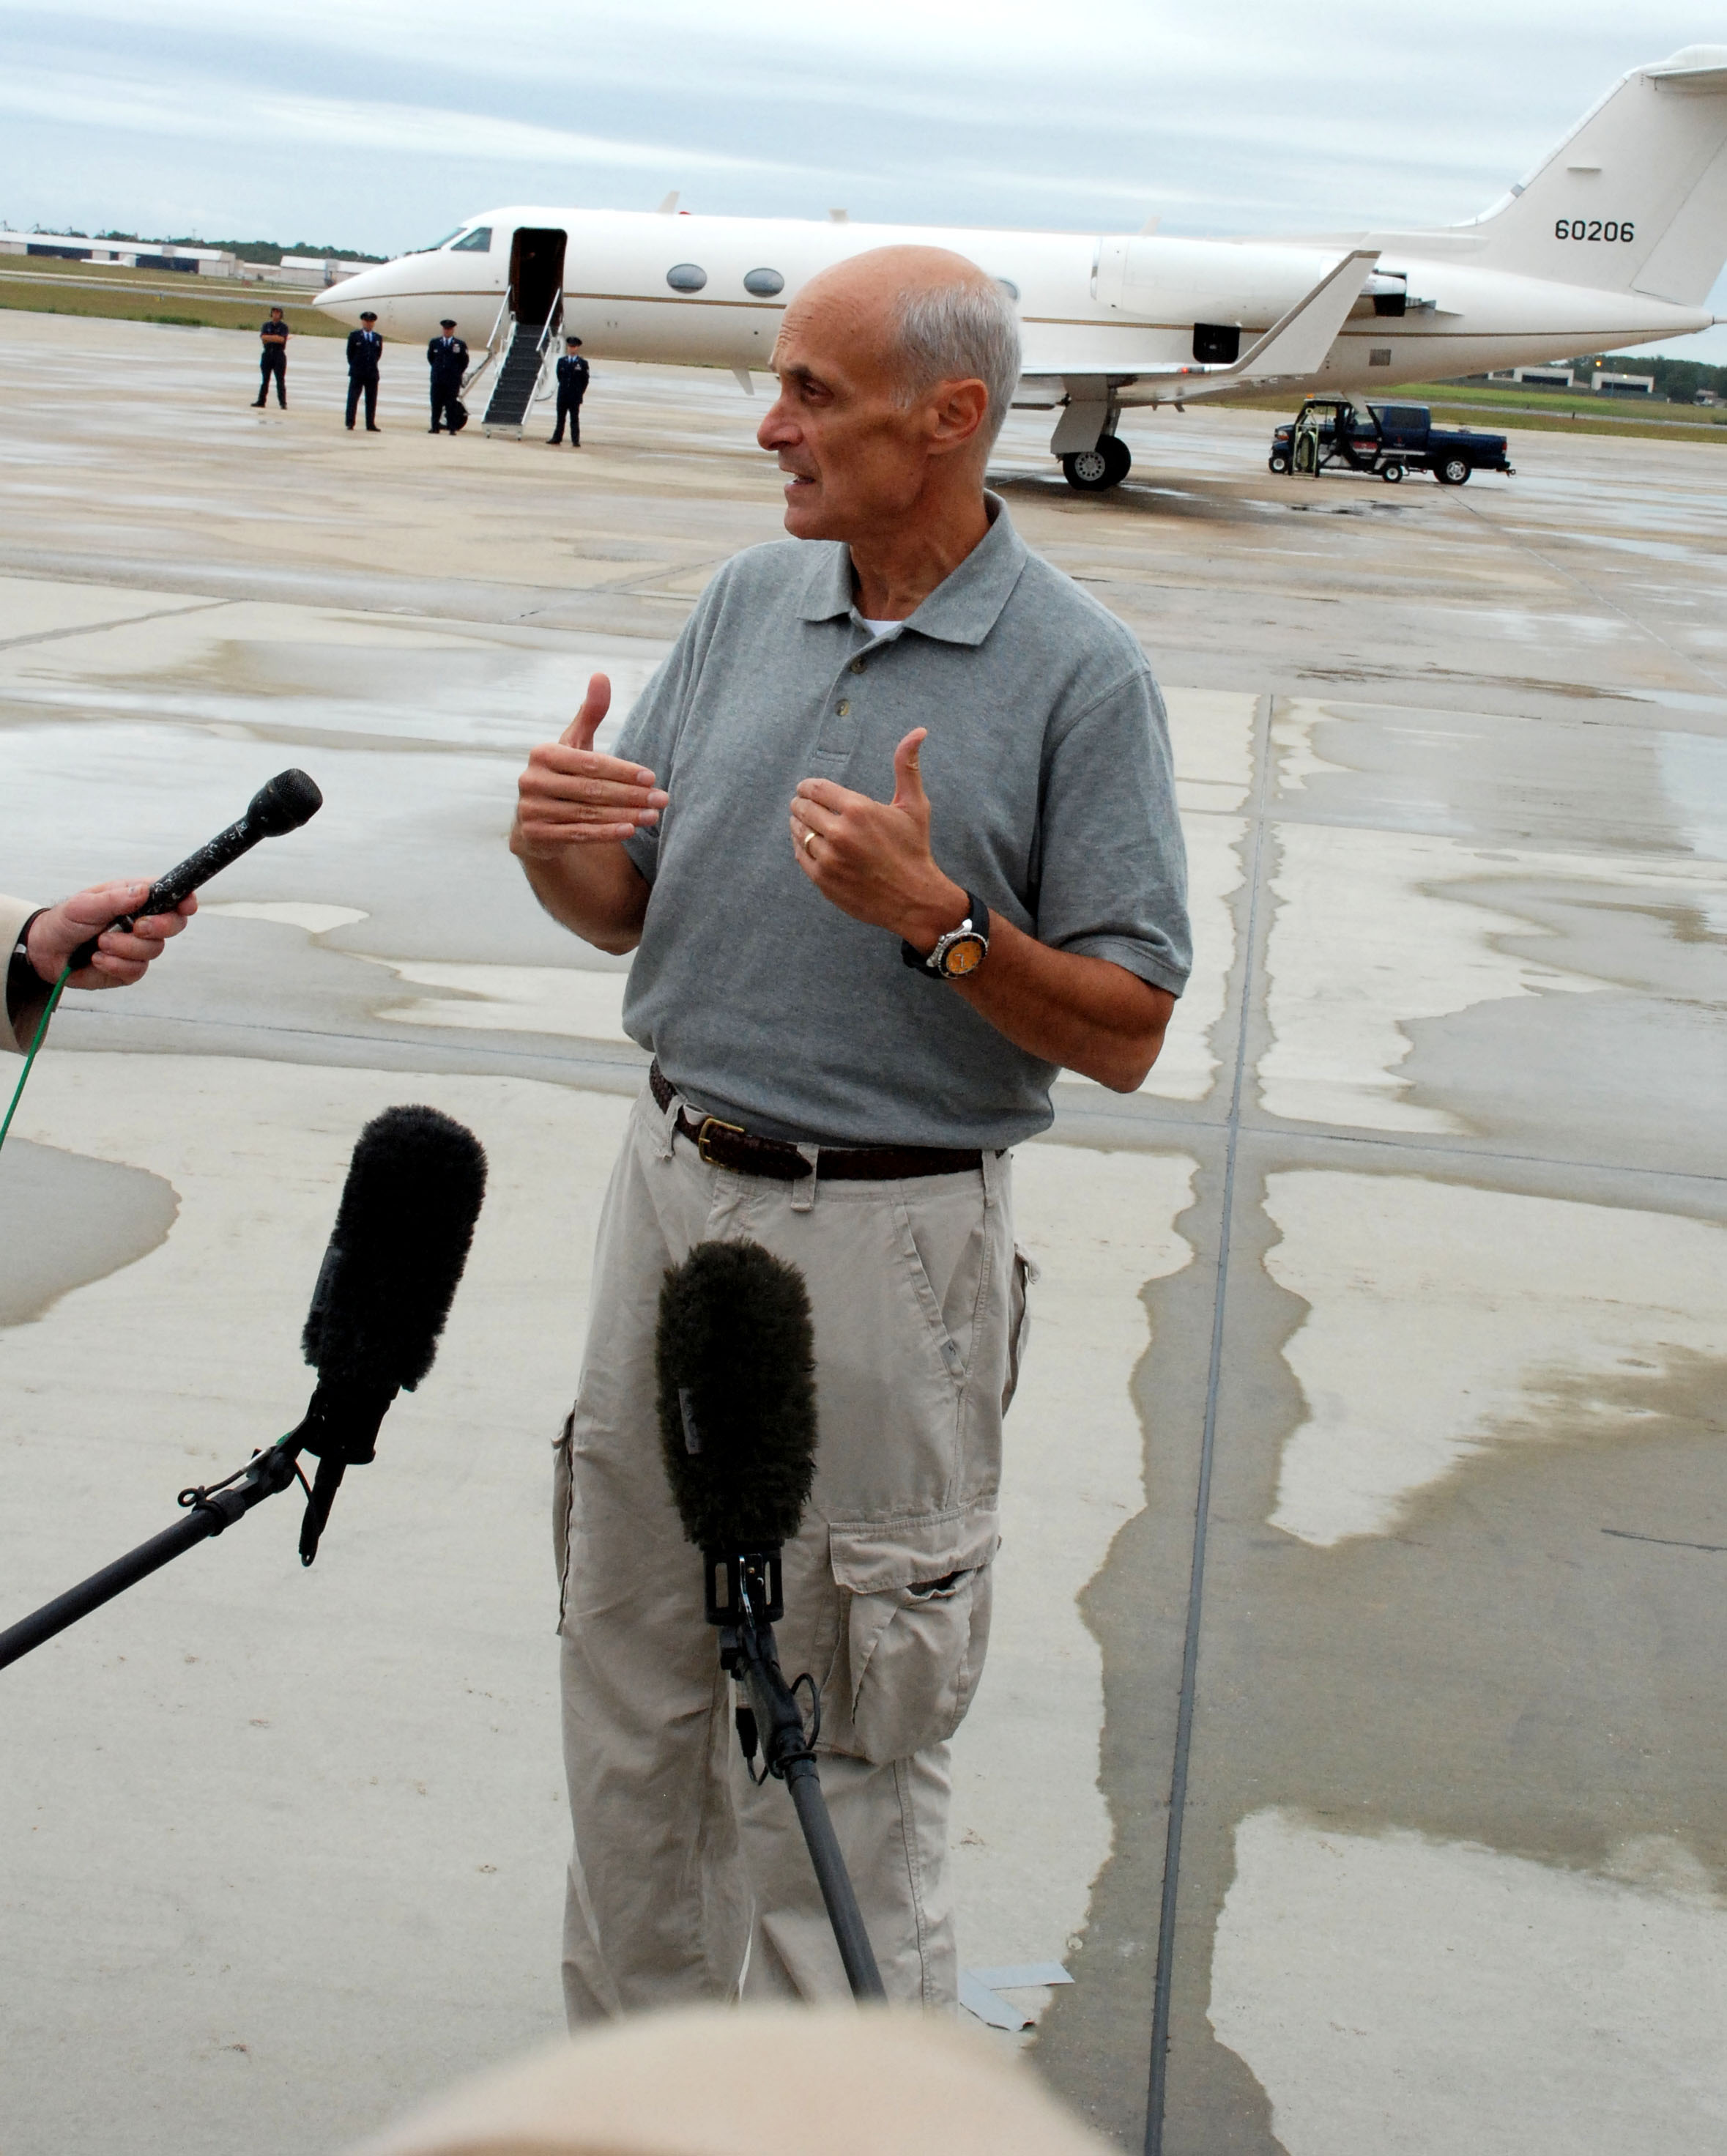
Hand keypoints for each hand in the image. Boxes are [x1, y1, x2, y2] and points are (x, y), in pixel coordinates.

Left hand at [26, 881, 196, 988]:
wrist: (47, 951)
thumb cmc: (65, 921)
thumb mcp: (85, 904)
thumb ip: (115, 898)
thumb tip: (143, 891)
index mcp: (135, 899)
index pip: (170, 896)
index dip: (184, 899)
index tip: (186, 905)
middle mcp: (142, 922)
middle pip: (174, 924)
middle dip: (159, 927)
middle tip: (137, 927)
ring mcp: (138, 947)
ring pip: (154, 950)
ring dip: (124, 948)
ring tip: (100, 943)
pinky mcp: (130, 969)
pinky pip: (136, 970)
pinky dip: (115, 965)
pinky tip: (98, 959)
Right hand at [511, 674, 667, 859]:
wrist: (534, 821)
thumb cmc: (564, 776)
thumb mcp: (574, 744)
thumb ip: (590, 713)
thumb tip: (601, 675)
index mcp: (543, 754)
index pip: (591, 763)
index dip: (622, 771)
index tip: (652, 777)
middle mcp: (532, 780)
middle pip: (591, 790)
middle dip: (630, 795)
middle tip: (662, 799)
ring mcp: (531, 809)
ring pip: (587, 813)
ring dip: (624, 815)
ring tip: (653, 816)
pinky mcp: (535, 834)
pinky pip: (577, 834)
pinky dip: (605, 833)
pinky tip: (630, 831)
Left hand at [789, 729, 965, 947]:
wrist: (914, 899)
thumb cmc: (914, 849)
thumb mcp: (914, 806)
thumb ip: (906, 766)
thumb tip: (918, 731)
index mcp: (858, 810)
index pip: (815, 788)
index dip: (807, 787)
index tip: (806, 788)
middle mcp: (840, 833)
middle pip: (802, 808)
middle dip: (800, 803)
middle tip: (802, 804)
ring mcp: (828, 858)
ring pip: (798, 831)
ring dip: (797, 824)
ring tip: (804, 822)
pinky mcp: (822, 880)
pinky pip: (799, 854)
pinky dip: (799, 845)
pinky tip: (807, 842)